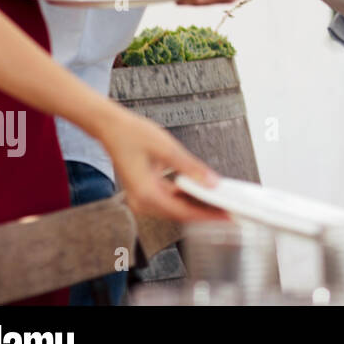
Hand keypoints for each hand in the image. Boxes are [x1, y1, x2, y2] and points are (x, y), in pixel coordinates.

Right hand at [96, 106, 229, 222]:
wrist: (111, 127)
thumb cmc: (133, 134)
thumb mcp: (167, 148)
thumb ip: (191, 167)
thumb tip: (213, 182)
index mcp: (145, 194)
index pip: (183, 212)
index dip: (208, 216)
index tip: (227, 216)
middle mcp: (142, 202)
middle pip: (180, 214)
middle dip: (206, 213)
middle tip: (231, 211)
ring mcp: (142, 199)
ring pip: (176, 208)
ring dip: (198, 206)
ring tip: (222, 202)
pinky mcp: (145, 192)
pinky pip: (170, 200)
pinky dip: (187, 198)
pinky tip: (203, 193)